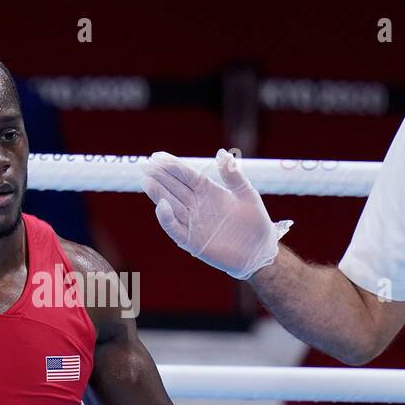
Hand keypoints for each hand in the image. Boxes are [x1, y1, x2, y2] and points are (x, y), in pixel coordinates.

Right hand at [140, 149, 291, 279]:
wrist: (259, 251)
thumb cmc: (255, 222)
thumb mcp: (247, 194)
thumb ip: (233, 175)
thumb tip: (222, 153)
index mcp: (209, 191)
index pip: (186, 176)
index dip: (172, 166)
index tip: (157, 156)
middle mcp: (197, 205)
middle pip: (174, 188)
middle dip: (160, 177)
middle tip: (145, 166)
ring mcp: (193, 223)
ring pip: (171, 206)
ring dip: (158, 194)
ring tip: (147, 181)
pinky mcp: (192, 241)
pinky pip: (176, 228)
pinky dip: (167, 218)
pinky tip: (161, 205)